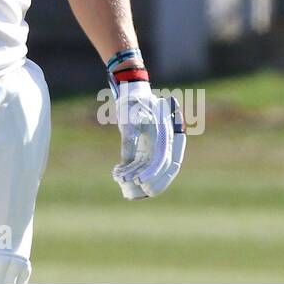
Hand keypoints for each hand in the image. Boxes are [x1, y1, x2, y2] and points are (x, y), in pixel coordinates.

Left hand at [111, 79, 185, 198]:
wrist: (133, 92)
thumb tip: (126, 161)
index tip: (141, 181)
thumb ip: (130, 136)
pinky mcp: (147, 148)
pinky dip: (133, 170)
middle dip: (152, 182)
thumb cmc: (132, 102)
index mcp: (164, 133)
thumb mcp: (129, 116)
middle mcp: (164, 142)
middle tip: (137, 191)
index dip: (154, 173)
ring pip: (152, 168)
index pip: (163, 159)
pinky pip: (143, 163)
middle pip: (163, 168)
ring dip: (138, 176)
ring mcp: (157, 146)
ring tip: (120, 179)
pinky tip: (118, 173)